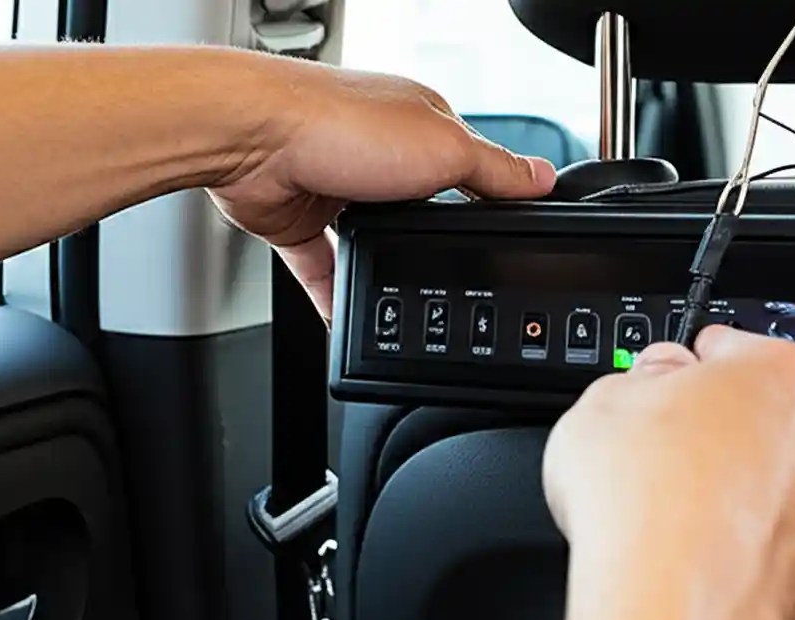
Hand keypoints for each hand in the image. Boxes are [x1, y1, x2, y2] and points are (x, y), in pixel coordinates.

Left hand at [207, 60, 555, 320]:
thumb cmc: (339, 124)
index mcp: (418, 125)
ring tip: (405, 305)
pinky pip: (323, 270)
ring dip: (382, 269)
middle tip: (454, 278)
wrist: (252, 139)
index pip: (466, 169)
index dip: (486, 204)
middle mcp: (375, 153)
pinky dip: (335, 298)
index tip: (503, 240)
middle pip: (417, 210)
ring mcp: (335, 188)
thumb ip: (494, 172)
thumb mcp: (446, 148)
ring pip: (370, 243)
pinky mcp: (298, 221)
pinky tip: (350, 321)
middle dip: (430, 242)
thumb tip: (541, 179)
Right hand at [541, 327, 794, 619]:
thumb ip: (641, 379)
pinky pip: (777, 551)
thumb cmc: (644, 503)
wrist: (668, 608)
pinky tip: (691, 559)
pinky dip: (743, 552)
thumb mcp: (603, 401)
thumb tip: (652, 383)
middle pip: (772, 418)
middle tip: (666, 447)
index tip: (672, 377)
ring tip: (672, 514)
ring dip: (739, 494)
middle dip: (726, 430)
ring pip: (782, 488)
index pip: (742, 347)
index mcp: (775, 376)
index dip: (698, 362)